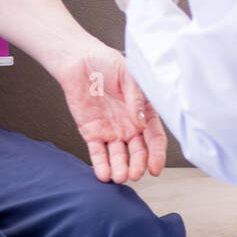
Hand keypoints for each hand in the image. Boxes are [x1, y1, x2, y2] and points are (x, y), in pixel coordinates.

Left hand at [53, 42, 167, 182]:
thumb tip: (141, 121)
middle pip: (138, 151)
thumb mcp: (129, 74)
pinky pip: (97, 153)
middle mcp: (129, 125)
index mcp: (143, 111)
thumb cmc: (106, 62)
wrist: (79, 60)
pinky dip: (100, 165)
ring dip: (120, 168)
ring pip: (119, 156)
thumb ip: (136, 97)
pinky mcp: (92, 132)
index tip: (155, 167)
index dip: (157, 153)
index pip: (154, 136)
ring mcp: (111, 130)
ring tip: (120, 177)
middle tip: (136, 174)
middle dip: (138, 165)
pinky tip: (104, 175)